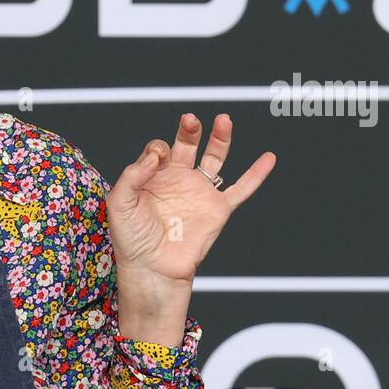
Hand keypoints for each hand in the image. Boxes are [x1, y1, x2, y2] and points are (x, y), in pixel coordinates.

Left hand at [107, 113, 275, 288]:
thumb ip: (132, 174)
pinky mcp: (217, 209)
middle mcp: (177, 180)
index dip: (157, 149)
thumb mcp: (120, 203)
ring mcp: (199, 193)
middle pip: (187, 145)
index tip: (157, 160)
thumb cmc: (131, 239)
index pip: (159, 149)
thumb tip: (157, 154)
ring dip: (220, 138)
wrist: (152, 268)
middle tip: (190, 119)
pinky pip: (241, 189)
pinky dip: (256, 174)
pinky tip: (268, 158)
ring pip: (214, 159)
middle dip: (189, 131)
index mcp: (153, 176)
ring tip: (223, 120)